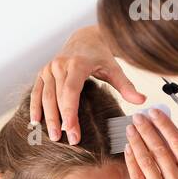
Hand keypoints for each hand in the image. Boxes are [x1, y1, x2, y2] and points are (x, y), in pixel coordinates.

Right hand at [30, 25, 147, 144]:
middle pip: (56, 97)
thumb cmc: (101, 56)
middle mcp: (59, 65)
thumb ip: (126, 86)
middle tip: (63, 140)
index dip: (70, 113)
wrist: (84, 38)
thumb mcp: (114, 68)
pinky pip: (36, 92)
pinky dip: (35, 107)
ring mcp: (49, 68)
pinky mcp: (42, 72)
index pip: (71, 92)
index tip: (72, 131)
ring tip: (52, 136)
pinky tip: (35, 122)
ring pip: (44, 96)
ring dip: (47, 118)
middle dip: (59, 120)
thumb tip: (142, 100)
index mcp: (77, 64)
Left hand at [123, 109, 177, 178]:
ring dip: (136, 142)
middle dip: (147, 130)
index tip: (154, 113)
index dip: (165, 125)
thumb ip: (177, 158)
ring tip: (130, 129)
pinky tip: (127, 148)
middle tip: (137, 117)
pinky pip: (137, 177)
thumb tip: (161, 131)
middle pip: (160, 150)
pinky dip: (131, 161)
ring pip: (147, 162)